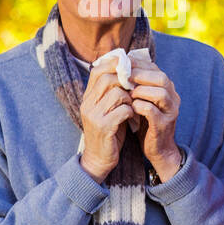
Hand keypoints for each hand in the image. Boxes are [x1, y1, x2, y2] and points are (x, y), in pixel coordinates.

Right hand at [79, 59, 136, 182]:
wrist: (99, 159)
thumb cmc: (109, 132)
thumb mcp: (108, 110)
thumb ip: (113, 93)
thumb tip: (128, 72)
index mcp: (87, 97)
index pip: (97, 71)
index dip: (115, 66)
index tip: (130, 67)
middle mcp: (87, 103)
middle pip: (108, 78)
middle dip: (127, 81)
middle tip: (136, 89)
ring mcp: (94, 115)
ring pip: (117, 93)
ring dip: (131, 98)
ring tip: (134, 106)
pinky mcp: (103, 127)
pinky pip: (123, 110)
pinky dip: (132, 111)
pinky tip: (133, 117)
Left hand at [127, 55, 182, 181]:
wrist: (158, 149)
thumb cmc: (146, 122)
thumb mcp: (143, 100)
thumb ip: (138, 85)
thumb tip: (120, 66)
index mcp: (168, 89)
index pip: (156, 69)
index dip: (138, 64)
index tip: (122, 64)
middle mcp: (173, 98)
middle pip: (162, 78)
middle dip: (140, 74)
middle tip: (123, 75)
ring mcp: (170, 111)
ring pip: (160, 93)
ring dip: (140, 90)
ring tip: (127, 93)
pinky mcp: (164, 125)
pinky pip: (152, 111)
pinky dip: (139, 106)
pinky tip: (130, 107)